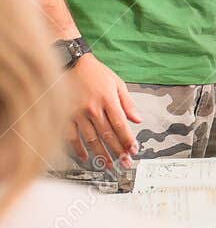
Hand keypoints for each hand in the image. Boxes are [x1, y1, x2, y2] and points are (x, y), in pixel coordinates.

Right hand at [65, 53, 141, 170]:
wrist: (71, 62)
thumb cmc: (95, 73)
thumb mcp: (117, 83)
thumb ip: (128, 103)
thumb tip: (138, 120)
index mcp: (108, 99)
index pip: (120, 125)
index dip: (128, 140)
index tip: (134, 150)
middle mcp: (93, 108)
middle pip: (108, 135)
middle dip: (118, 151)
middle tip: (125, 163)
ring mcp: (78, 113)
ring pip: (91, 139)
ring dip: (101, 154)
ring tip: (109, 165)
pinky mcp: (66, 116)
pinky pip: (72, 137)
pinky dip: (79, 149)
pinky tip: (86, 157)